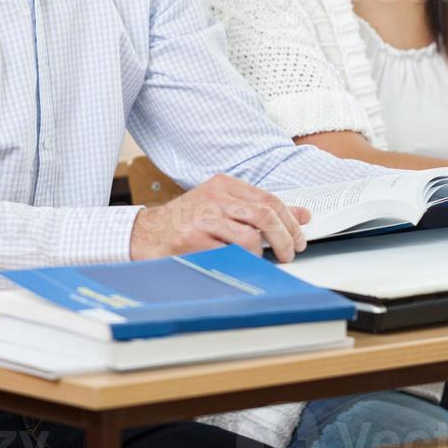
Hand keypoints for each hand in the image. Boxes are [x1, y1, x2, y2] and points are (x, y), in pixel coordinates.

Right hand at [130, 174, 309, 261]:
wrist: (147, 233)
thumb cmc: (186, 221)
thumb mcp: (222, 205)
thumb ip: (259, 209)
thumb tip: (300, 215)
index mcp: (224, 185)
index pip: (269, 199)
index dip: (290, 220)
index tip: (299, 235)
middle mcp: (215, 197)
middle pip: (265, 215)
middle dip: (285, 238)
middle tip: (290, 252)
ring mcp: (204, 217)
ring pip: (250, 236)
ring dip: (265, 253)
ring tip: (266, 260)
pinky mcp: (194, 239)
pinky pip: (230, 253)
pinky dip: (243, 261)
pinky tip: (242, 263)